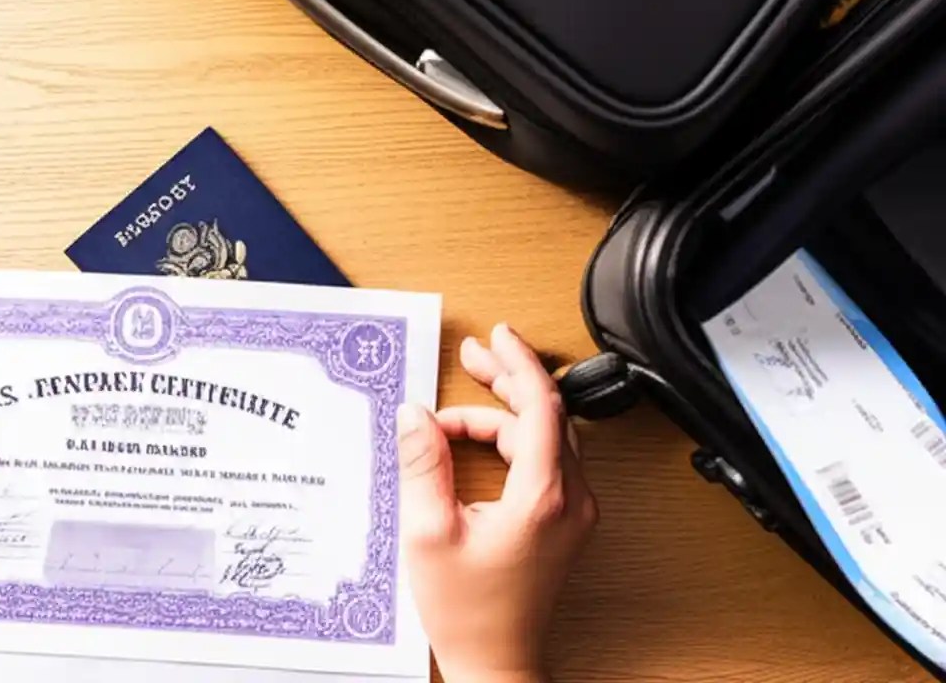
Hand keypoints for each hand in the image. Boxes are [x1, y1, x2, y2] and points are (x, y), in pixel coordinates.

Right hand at [397, 324, 597, 682]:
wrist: (497, 663)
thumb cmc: (469, 612)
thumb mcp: (428, 532)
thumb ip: (422, 465)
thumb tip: (414, 415)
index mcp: (543, 497)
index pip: (541, 407)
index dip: (517, 364)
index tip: (497, 337)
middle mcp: (570, 499)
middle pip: (547, 415)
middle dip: (507, 380)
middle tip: (471, 358)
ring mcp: (573, 512)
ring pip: (546, 437)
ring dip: (504, 415)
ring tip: (451, 416)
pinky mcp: (564, 522)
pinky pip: (545, 461)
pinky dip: (511, 443)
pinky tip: (474, 443)